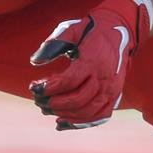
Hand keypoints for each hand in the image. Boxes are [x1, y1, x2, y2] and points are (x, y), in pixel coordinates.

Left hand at [28, 0, 147, 129]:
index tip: (34, 88)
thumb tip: (34, 61)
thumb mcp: (70, 30)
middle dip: (56, 104)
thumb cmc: (89, 31)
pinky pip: (101, 115)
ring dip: (67, 115)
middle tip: (38, 101)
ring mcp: (112, 88)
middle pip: (79, 99)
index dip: (51, 88)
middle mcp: (105, 77)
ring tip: (48, 110)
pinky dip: (82, 123)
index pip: (70, 80)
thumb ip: (52, 45)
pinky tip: (63, 123)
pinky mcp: (115, 95)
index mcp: (93, 60)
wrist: (118, 29)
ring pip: (90, 111)